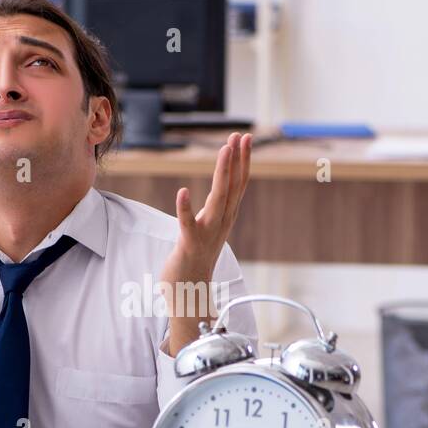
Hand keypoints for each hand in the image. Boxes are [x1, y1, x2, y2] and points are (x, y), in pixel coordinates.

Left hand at [160, 132, 251, 353]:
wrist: (190, 291)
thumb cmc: (196, 257)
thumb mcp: (211, 227)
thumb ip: (217, 209)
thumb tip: (223, 190)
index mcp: (225, 217)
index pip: (238, 184)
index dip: (242, 161)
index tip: (244, 138)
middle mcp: (221, 223)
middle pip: (233, 187)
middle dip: (236, 160)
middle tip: (240, 136)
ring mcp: (207, 233)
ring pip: (218, 199)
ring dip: (222, 174)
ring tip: (224, 151)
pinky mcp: (190, 244)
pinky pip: (188, 224)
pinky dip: (186, 209)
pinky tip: (183, 191)